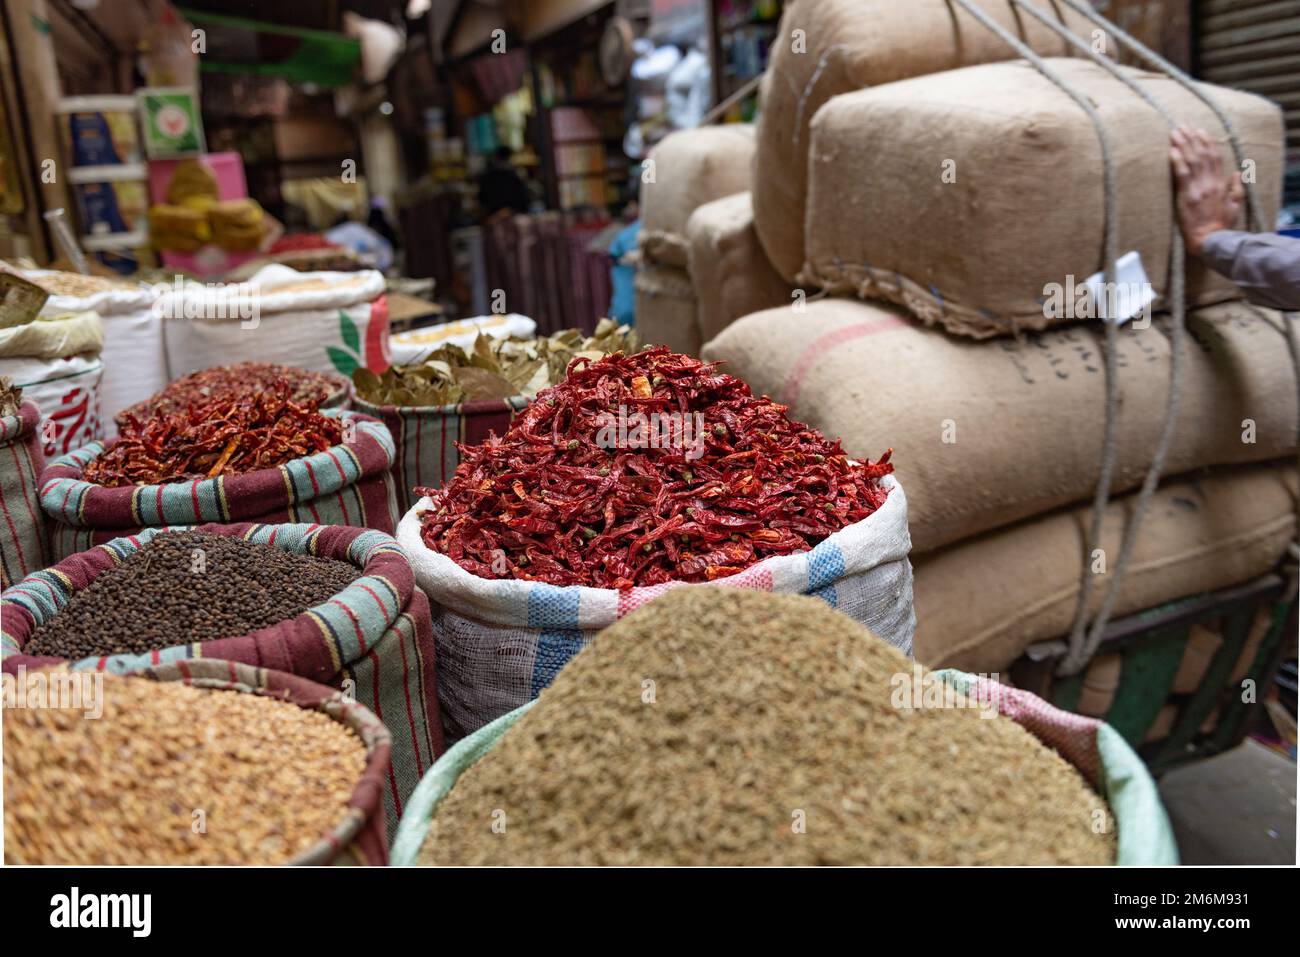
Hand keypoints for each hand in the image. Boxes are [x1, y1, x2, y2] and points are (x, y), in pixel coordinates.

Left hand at [1169, 125, 1243, 255]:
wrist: (1211, 239)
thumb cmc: (1221, 224)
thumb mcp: (1235, 205)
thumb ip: (1236, 187)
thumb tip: (1238, 172)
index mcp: (1221, 183)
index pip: (1214, 157)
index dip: (1207, 142)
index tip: (1200, 131)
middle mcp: (1210, 182)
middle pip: (1201, 154)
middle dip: (1192, 138)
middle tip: (1183, 125)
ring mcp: (1199, 188)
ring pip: (1191, 161)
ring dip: (1182, 144)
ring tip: (1175, 132)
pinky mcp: (1187, 196)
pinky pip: (1182, 175)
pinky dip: (1177, 161)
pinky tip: (1172, 150)